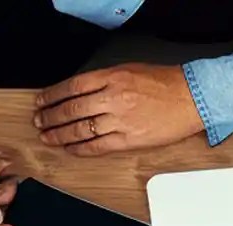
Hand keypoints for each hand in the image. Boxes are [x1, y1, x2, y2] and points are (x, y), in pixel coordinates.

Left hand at [33, 63, 203, 156]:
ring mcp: (121, 121)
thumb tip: (77, 92)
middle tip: (39, 121)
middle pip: (72, 109)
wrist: (193, 99)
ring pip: (80, 130)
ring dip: (59, 135)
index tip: (41, 101)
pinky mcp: (129, 140)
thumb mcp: (130, 70)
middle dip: (51, 117)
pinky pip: (97, 147)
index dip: (52, 96)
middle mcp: (114, 98)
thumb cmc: (165, 84)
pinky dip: (79, 149)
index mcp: (113, 77)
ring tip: (47, 137)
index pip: (73, 87)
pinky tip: (69, 149)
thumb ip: (104, 80)